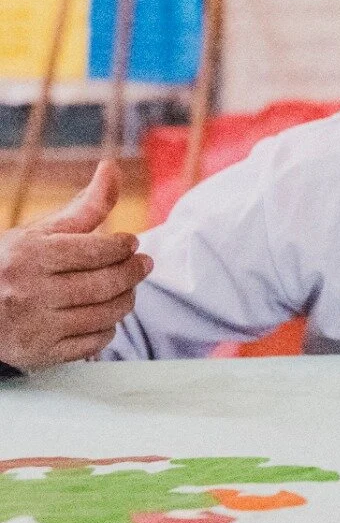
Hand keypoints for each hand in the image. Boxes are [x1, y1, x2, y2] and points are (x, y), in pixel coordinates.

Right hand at [0, 163, 151, 369]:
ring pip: (105, 314)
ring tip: (128, 288)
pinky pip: (93, 343)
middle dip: (133, 272)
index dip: (124, 246)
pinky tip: (105, 315)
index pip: (98, 250)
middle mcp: (31, 292)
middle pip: (106, 284)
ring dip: (126, 299)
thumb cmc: (11, 265)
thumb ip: (84, 206)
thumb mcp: (39, 232)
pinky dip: (108, 328)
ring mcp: (36, 326)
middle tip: (143, 264)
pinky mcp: (41, 354)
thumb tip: (112, 168)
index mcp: (31, 256)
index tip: (132, 243)